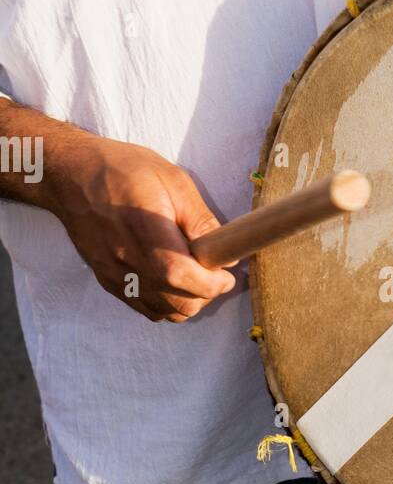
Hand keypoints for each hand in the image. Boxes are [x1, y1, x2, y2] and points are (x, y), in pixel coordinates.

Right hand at [50, 134, 235, 322]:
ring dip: (188, 302)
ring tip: (195, 278)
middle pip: (177, 304)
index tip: (227, 275)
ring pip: (164, 313)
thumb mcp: (173, 181)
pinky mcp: (108, 281)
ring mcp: (115, 274)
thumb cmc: (124, 170)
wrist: (74, 176)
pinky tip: (172, 281)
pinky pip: (146, 309)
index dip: (211, 284)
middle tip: (215, 275)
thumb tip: (226, 253)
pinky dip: (167, 303)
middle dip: (206, 295)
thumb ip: (201, 220)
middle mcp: (125, 258)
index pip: (180, 274)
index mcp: (144, 228)